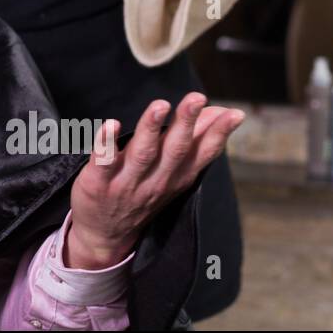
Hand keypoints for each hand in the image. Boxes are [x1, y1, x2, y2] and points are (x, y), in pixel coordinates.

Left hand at [65, 92, 245, 269]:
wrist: (105, 235)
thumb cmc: (143, 193)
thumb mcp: (174, 173)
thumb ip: (194, 142)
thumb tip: (220, 110)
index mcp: (178, 176)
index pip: (202, 154)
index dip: (219, 134)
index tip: (234, 113)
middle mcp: (157, 180)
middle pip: (175, 149)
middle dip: (187, 122)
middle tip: (197, 98)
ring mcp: (128, 183)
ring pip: (143, 154)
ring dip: (151, 128)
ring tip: (160, 105)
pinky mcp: (99, 184)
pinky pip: (104, 163)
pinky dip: (107, 143)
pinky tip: (112, 124)